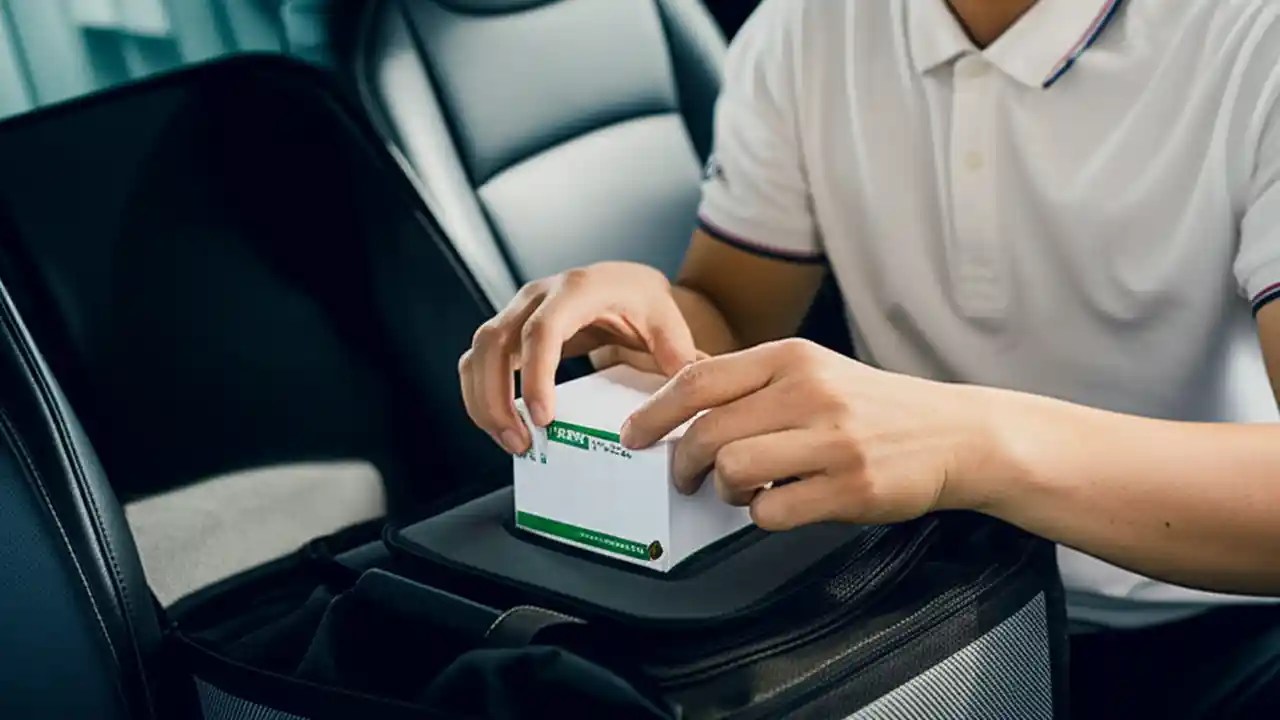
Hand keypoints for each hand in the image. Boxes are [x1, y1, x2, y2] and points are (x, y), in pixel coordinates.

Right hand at [459, 262, 697, 453]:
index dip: (535, 375)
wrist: (624, 283)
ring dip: (483, 402)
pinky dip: (481, 396)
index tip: (542, 418)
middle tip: (520, 443)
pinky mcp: (508, 330)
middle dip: (496, 398)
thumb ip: (677, 355)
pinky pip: (478, 362)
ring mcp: (517, 311)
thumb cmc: (642, 300)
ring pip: (478, 353)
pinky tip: (504, 427)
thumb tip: (686, 396)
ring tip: (512, 443)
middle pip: (493, 342)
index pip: (542, 330)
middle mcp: (537, 295)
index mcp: (577, 290)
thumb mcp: (666, 320)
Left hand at [619, 339, 997, 529]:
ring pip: (731, 469)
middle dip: (680, 462)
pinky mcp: (849, 487)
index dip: (654, 410)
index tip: (635, 433)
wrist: (955, 433)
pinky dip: (762, 515)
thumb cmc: (874, 407)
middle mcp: (809, 392)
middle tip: (682, 476)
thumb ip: (754, 381)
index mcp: (792, 357)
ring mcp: (831, 440)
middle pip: (706, 431)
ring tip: (740, 490)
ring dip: (723, 489)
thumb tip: (683, 389)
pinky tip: (778, 503)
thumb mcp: (815, 372)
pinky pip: (770, 510)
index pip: (698, 380)